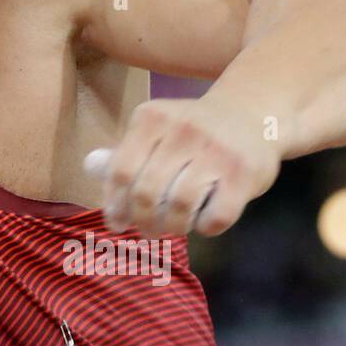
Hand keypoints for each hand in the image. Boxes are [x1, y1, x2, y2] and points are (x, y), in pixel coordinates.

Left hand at [82, 97, 281, 237]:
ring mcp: (216, 151)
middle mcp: (183, 130)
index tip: (116, 223)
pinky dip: (205, 227)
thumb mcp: (157, 127)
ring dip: (172, 227)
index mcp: (153, 118)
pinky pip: (216, 214)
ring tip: (170, 230)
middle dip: (142, 220)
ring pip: (179, 205)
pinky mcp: (244, 173)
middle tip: (146, 231)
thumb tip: (92, 171)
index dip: (114, 203)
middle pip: (147, 191)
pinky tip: (202, 224)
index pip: (121, 169)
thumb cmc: (194, 130)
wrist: (254, 114)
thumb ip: (129, 150)